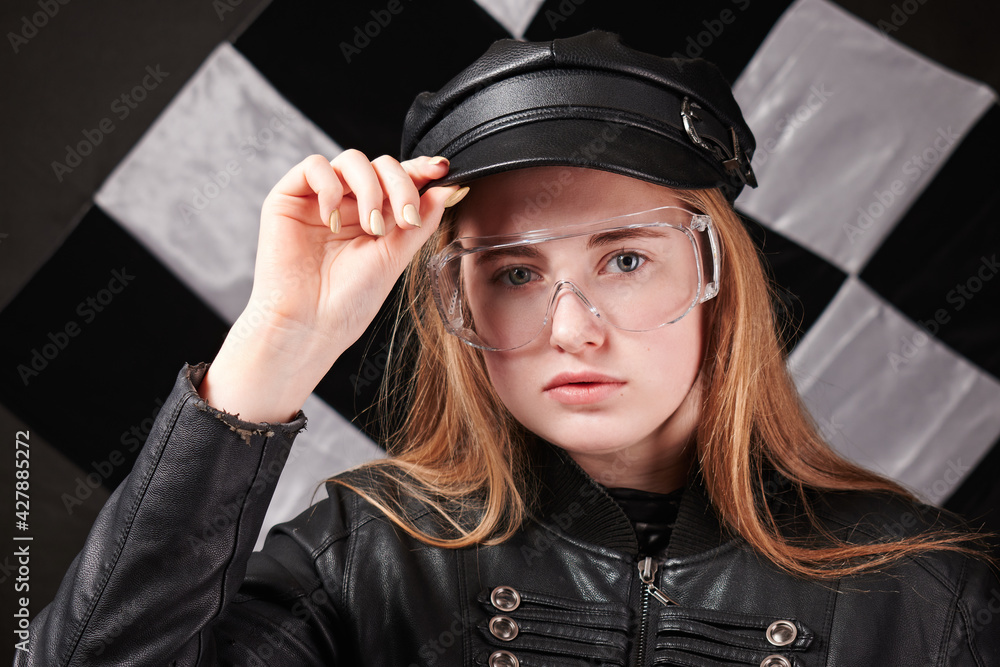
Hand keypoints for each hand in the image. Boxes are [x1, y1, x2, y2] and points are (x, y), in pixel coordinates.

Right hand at [199, 151, 464, 421]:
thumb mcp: (395, 257)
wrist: (309, 325)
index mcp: (375, 216)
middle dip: (401, 186)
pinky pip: (313, 166)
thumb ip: (422, 220)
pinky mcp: (288, 198)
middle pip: (381, 165)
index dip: (421, 169)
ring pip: (351, 160)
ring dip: (370, 188)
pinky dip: (329, 186)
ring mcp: (319, 199)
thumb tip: (449, 187)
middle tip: (406, 219)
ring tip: (371, 226)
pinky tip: (333, 221)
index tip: (441, 170)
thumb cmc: (349, 301)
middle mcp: (348, 204)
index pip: (400, 179)